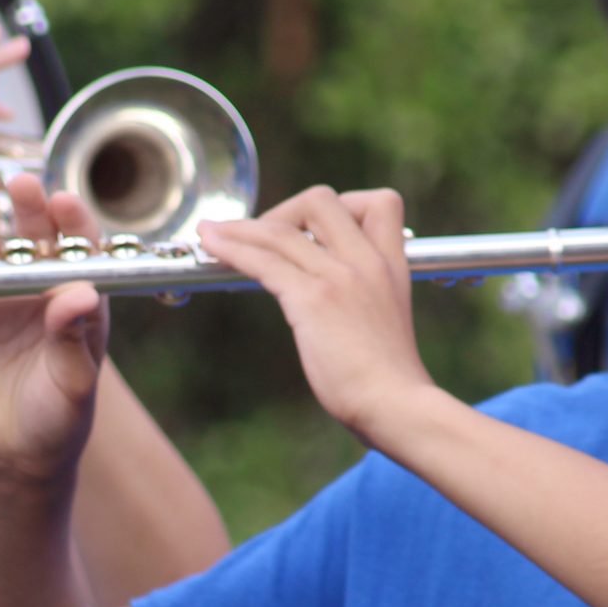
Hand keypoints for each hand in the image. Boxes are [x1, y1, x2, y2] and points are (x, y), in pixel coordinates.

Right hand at [0, 172, 106, 487]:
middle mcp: (39, 294)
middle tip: (20, 185)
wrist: (13, 462)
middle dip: (27, 212)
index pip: (80, 252)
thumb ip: (73, 339)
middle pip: (34, 242)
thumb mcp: (74, 385)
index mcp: (79, 303)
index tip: (64, 202)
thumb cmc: (59, 423)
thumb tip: (79, 293)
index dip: (73, 224)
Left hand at [195, 185, 434, 443]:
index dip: (344, 205)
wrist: (397, 406)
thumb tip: (331, 305)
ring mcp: (340, 277)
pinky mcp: (313, 299)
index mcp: (391, 266)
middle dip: (282, 212)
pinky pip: (264, 260)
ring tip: (210, 233)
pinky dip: (231, 249)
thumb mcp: (386, 324)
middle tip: (261, 239)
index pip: (380, 203)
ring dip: (239, 229)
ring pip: (280, 230)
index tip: (315, 231)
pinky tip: (211, 246)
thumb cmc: (391, 382)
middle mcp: (367, 261)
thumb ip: (364, 300)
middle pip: (320, 200)